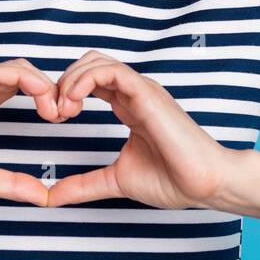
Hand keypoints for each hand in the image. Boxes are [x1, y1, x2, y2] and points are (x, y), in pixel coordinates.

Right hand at [0, 58, 59, 205]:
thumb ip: (12, 184)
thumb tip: (43, 195)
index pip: (19, 86)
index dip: (46, 97)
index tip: (61, 120)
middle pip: (23, 72)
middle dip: (51, 89)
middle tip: (65, 115)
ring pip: (16, 67)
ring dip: (44, 84)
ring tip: (56, 110)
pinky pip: (0, 73)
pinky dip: (28, 81)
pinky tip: (43, 102)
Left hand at [46, 51, 233, 209]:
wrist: (206, 184)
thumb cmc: (172, 180)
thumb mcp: (115, 180)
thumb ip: (84, 184)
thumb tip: (53, 197)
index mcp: (129, 106)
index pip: (91, 80)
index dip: (66, 92)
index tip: (54, 118)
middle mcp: (134, 92)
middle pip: (89, 63)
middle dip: (63, 82)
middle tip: (54, 113)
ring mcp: (142, 90)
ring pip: (97, 61)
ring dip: (70, 80)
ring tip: (63, 110)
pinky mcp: (148, 94)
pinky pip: (111, 71)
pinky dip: (84, 81)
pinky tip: (74, 104)